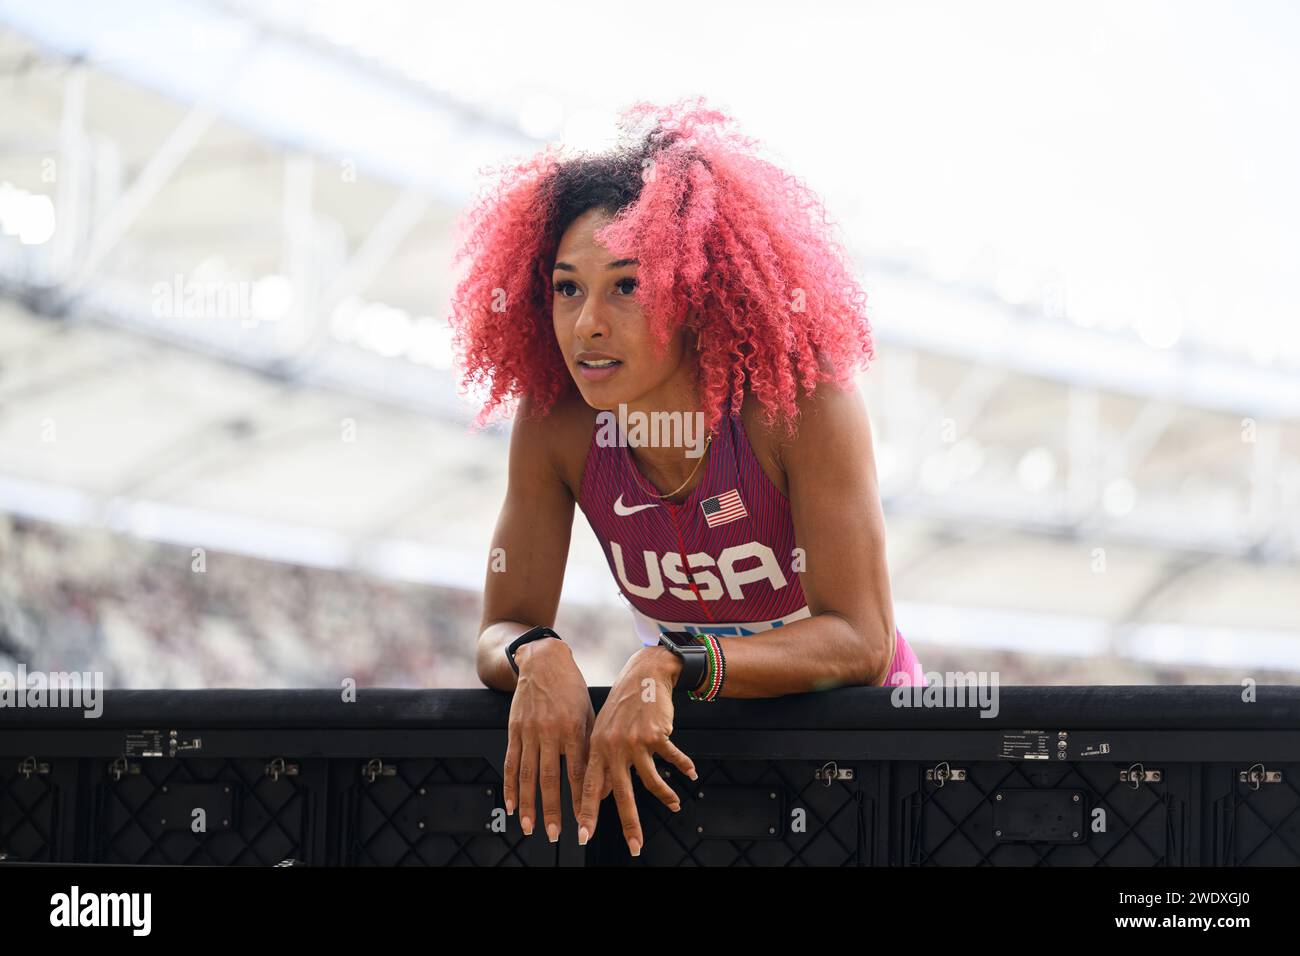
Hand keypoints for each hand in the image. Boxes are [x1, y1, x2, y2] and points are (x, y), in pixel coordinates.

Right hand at [504, 636, 594, 841]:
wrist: (543, 660)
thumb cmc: (572, 688)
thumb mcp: (588, 713)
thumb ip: (590, 745)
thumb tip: (601, 779)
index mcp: (572, 728)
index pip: (577, 772)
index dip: (580, 800)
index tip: (583, 822)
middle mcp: (549, 732)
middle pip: (549, 779)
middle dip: (552, 809)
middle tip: (554, 835)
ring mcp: (529, 731)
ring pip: (526, 775)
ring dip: (528, 805)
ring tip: (530, 828)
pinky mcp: (514, 729)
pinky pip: (510, 763)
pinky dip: (510, 786)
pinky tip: (512, 805)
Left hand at [577, 646, 697, 856]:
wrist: (644, 673)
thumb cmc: (623, 704)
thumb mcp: (604, 730)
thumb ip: (602, 761)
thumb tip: (603, 795)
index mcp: (597, 748)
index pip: (590, 787)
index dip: (587, 813)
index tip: (584, 836)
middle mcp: (613, 746)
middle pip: (622, 794)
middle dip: (629, 823)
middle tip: (635, 847)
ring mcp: (635, 741)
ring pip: (651, 781)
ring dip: (665, 796)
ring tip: (675, 806)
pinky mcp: (655, 734)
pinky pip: (672, 759)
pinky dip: (683, 767)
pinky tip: (690, 775)